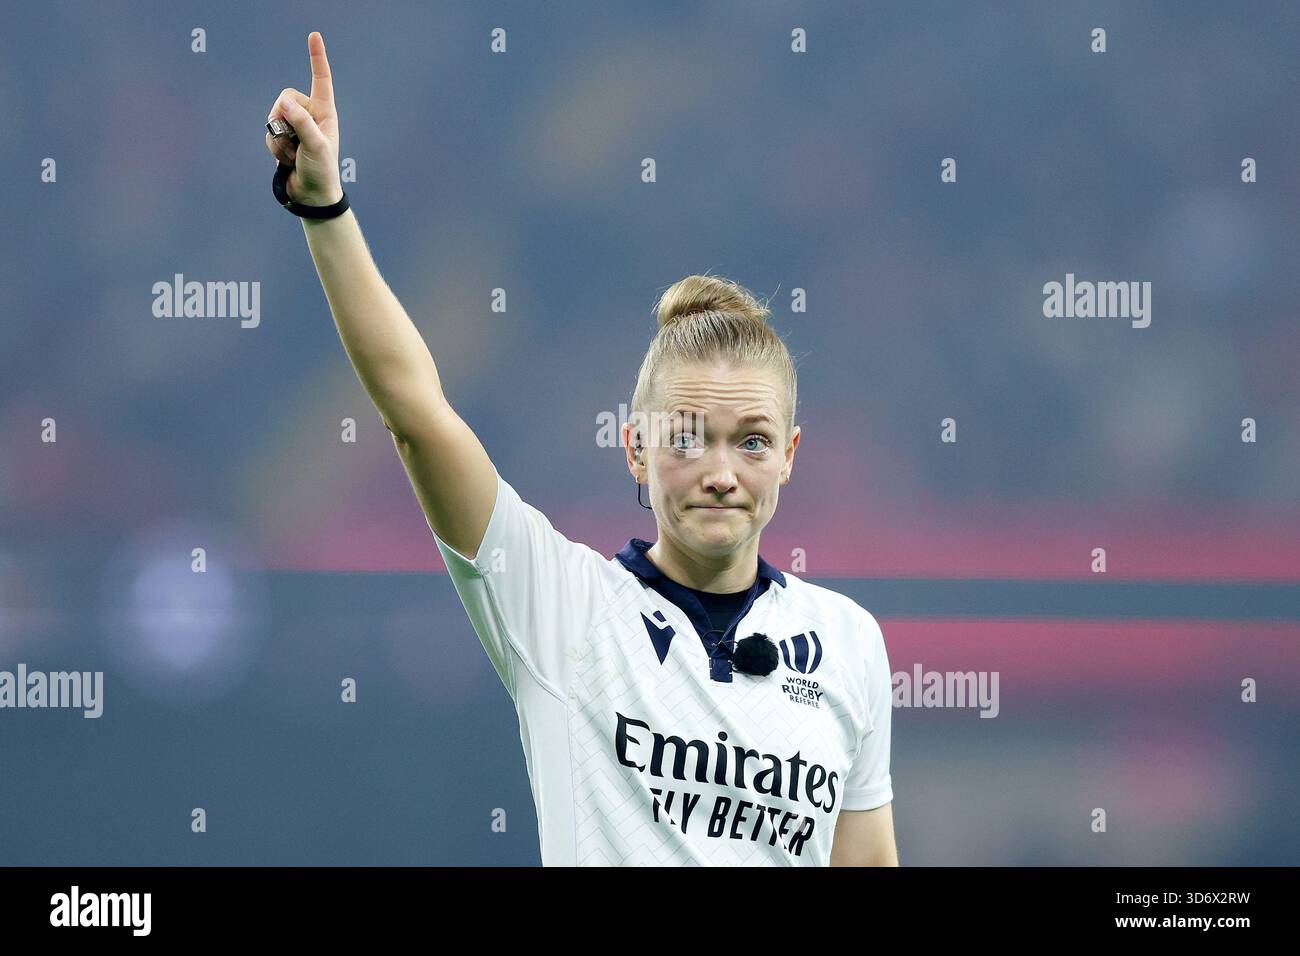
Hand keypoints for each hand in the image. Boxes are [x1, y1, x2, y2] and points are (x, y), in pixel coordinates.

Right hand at [265, 31, 342, 204]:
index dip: (317, 58)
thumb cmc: (321, 171)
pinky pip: (268, 132)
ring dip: (280, 138)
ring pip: (273, 115)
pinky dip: (274, 147)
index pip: (320, 80)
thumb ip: (302, 123)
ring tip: (294, 155)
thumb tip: (284, 103)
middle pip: (285, 98)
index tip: (314, 36)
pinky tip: (287, 160)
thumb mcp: (316, 145)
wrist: (311, 195)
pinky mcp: (282, 137)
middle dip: (285, 120)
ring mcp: (294, 126)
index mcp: (325, 112)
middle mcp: (310, 115)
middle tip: (296, 142)